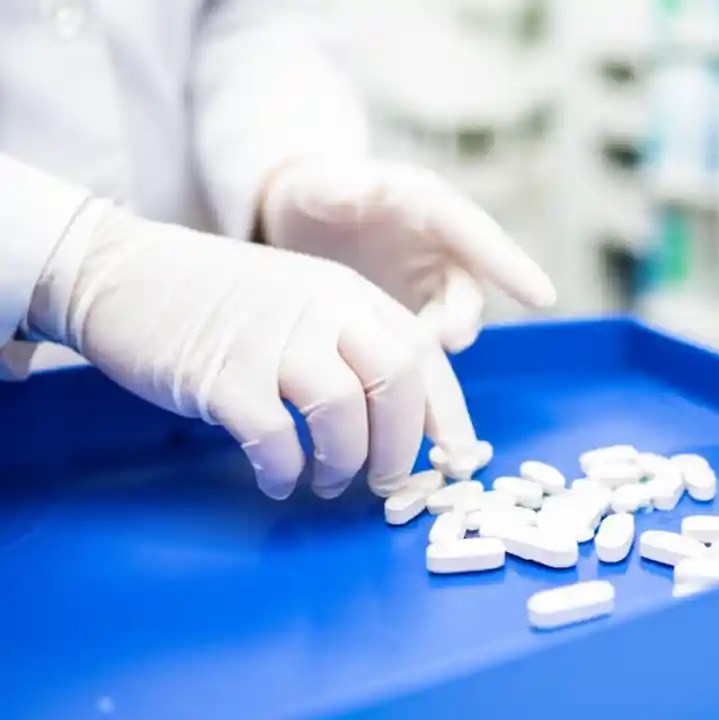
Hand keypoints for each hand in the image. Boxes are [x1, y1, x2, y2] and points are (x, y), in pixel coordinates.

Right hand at [26, 203, 469, 499]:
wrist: (120, 271)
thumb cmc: (220, 303)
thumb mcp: (302, 301)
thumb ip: (351, 345)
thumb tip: (404, 421)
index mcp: (348, 292)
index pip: (424, 354)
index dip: (448, 414)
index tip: (455, 459)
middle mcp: (320, 308)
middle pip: (396, 379)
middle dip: (402, 443)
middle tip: (387, 481)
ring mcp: (271, 338)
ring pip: (343, 410)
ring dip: (345, 461)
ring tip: (326, 481)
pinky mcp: (221, 374)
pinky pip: (274, 436)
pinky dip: (285, 469)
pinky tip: (277, 478)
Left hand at [259, 158, 555, 352]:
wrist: (301, 216)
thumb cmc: (314, 192)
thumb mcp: (322, 184)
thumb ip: (342, 188)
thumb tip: (368, 186)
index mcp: (429, 204)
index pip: (477, 233)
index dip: (512, 265)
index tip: (545, 297)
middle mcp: (443, 244)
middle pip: (469, 284)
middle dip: (465, 316)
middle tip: (448, 341)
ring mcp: (433, 279)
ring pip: (454, 318)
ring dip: (442, 343)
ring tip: (414, 365)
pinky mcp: (419, 309)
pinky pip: (431, 338)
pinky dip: (423, 361)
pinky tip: (400, 383)